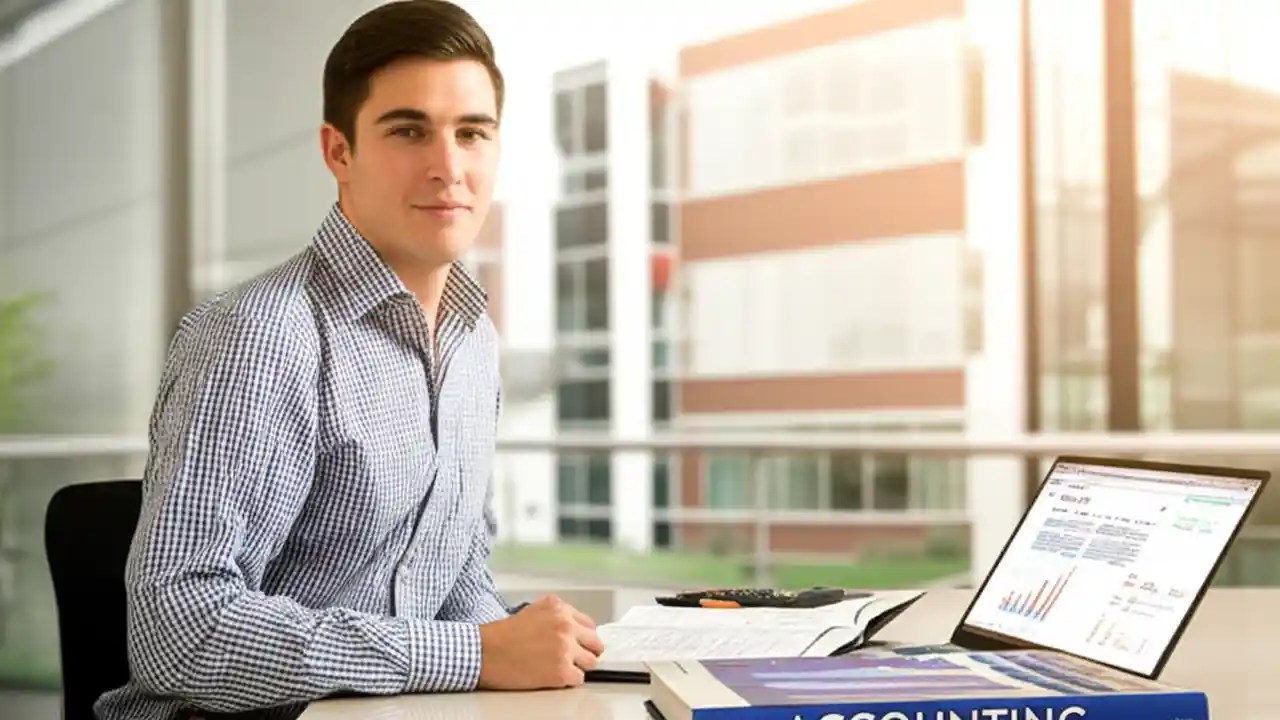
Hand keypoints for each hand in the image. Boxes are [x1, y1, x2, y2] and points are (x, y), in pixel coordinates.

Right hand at [476, 594, 604, 689]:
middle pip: (595, 643)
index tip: (580, 643)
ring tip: (562, 667)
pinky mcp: (561, 671)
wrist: (487, 652)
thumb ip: (555, 615)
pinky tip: (554, 677)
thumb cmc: (502, 635)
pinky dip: (569, 681)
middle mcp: (566, 626)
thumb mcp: (532, 610)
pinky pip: (579, 679)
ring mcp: (565, 649)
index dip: (583, 636)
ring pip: (591, 662)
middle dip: (586, 651)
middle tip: (575, 658)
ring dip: (579, 666)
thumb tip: (573, 627)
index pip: (589, 624)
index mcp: (559, 609)